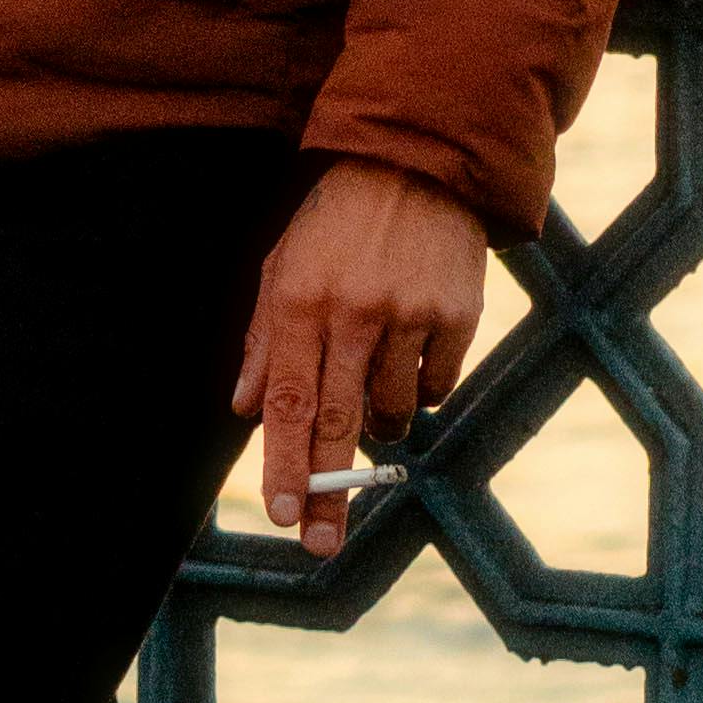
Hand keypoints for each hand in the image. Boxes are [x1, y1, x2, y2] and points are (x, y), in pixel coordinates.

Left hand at [233, 160, 488, 558]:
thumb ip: (263, 338)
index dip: (284, 464)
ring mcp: (409, 313)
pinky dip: (420, 388)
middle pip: (336, 423)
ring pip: (390, 410)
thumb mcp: (283, 263)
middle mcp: (353, 311)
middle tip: (320, 544)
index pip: (288, 401)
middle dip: (327, 493)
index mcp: (300, 298)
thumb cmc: (337, 217)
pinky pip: (435, 385)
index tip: (282, 515)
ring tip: (372, 383)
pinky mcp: (457, 313)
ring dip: (377, 421)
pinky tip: (411, 354)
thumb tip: (245, 408)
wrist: (416, 158)